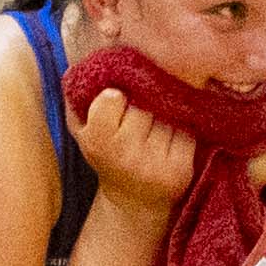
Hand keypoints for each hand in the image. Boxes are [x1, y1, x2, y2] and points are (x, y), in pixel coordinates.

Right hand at [74, 87, 204, 210]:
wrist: (133, 200)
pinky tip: (170, 140)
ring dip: (165, 115)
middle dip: (144, 104)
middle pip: (144, 105)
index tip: (116, 101)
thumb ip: (77, 99)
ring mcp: (156, 163)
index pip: (113, 98)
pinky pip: (187, 132)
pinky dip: (182, 131)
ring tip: (154, 128)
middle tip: (139, 114)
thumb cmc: (106, 155)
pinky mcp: (181, 169)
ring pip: (167, 115)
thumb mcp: (82, 130)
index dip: (116, 96)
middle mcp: (126, 155)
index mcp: (98, 142)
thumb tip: (80, 65)